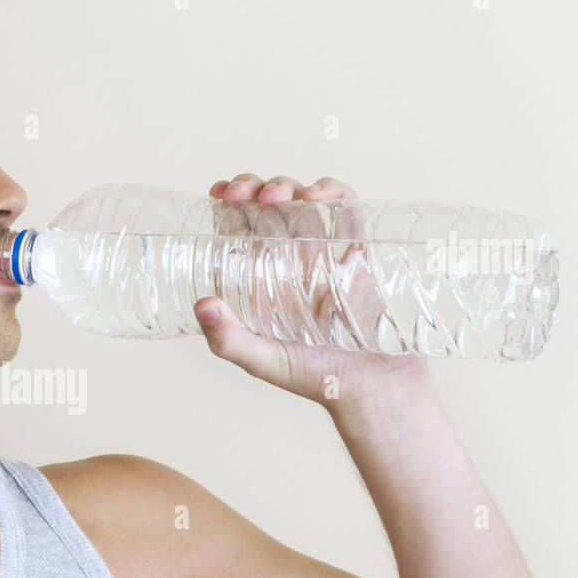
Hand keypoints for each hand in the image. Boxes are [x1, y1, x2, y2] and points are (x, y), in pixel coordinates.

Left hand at [194, 173, 431, 408]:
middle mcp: (291, 263)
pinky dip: (334, 194)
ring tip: (275, 195)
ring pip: (304, 203)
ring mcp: (326, 255)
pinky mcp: (361, 253)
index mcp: (263, 281)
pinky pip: (348, 212)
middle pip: (269, 208)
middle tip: (243, 193)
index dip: (229, 205)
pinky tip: (318, 195)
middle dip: (253, 189)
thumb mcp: (262, 361)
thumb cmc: (315, 379)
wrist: (374, 389)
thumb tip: (202, 305)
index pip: (240, 230)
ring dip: (287, 187)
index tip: (219, 192)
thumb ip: (229, 340)